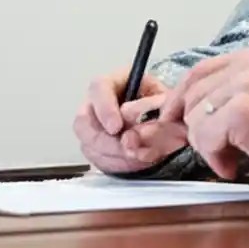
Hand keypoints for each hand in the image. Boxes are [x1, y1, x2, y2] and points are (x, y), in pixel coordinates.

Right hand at [73, 67, 187, 173]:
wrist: (163, 120)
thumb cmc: (160, 104)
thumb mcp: (164, 98)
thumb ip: (152, 106)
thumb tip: (135, 120)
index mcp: (112, 82)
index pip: (98, 89)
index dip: (105, 109)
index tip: (116, 128)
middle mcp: (95, 103)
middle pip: (83, 122)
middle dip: (108, 142)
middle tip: (129, 150)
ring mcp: (92, 127)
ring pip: (89, 144)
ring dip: (115, 156)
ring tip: (140, 157)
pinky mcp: (96, 147)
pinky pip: (97, 160)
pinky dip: (117, 165)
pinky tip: (135, 163)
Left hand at [159, 45, 248, 186]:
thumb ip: (231, 93)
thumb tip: (186, 111)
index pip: (197, 72)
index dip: (179, 98)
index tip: (174, 119)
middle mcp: (247, 64)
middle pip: (191, 96)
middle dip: (197, 129)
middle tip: (221, 149)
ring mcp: (244, 86)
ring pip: (194, 119)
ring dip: (208, 146)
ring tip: (234, 156)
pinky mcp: (243, 112)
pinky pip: (204, 138)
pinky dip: (215, 158)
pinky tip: (236, 165)